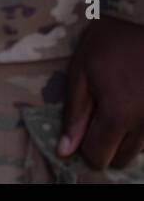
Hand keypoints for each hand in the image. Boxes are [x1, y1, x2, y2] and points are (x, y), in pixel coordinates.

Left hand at [59, 16, 143, 169]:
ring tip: (117, 105)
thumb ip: (75, 115)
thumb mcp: (81, 73)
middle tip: (98, 118)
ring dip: (125, 138)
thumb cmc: (108, 42)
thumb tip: (64, 151)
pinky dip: (143, 127)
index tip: (81, 131)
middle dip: (106, 145)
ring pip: (141, 149)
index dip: (84, 148)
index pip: (98, 156)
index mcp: (119, 114)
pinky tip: (134, 102)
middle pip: (122, 158)